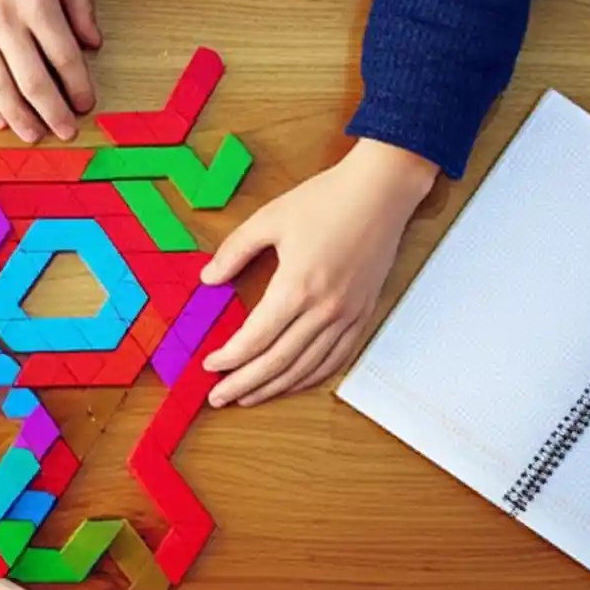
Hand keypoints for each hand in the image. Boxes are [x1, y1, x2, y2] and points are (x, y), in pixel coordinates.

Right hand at [0, 0, 100, 142]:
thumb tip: (93, 44)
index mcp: (35, 1)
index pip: (64, 58)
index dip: (78, 86)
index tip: (86, 103)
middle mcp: (3, 20)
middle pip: (34, 81)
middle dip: (53, 112)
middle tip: (66, 131)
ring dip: (20, 116)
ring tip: (34, 134)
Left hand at [202, 138, 438, 406]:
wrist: (381, 191)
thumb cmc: (325, 200)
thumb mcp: (269, 218)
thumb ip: (234, 251)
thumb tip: (207, 278)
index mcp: (297, 286)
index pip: (256, 338)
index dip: (230, 357)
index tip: (210, 366)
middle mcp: (324, 309)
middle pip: (278, 361)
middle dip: (244, 383)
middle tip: (219, 397)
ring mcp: (348, 315)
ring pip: (307, 367)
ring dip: (275, 387)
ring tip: (248, 397)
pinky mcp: (364, 314)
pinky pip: (336, 358)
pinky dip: (311, 377)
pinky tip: (292, 383)